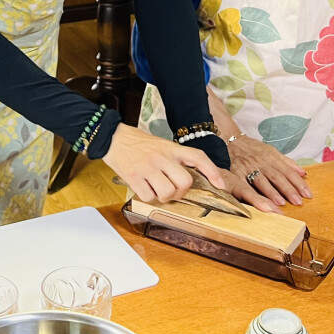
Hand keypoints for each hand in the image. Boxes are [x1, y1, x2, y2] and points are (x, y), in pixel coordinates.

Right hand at [102, 122, 228, 203]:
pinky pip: (148, 196)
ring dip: (163, 196)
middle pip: (185, 182)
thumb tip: (187, 180)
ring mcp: (148, 167)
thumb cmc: (138, 143)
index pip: (198, 157)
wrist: (112, 137)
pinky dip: (147, 196)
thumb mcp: (161, 145)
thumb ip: (175, 159)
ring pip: (167, 192)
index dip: (213, 172)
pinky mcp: (134, 176)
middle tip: (172, 189)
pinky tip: (143, 187)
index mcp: (171, 148)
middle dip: (180, 192)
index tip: (221, 185)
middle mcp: (162, 157)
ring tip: (156, 188)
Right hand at [223, 134, 311, 212]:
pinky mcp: (236, 172)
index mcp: (271, 156)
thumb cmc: (253, 148)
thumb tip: (304, 173)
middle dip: (288, 190)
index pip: (288, 171)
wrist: (230, 140)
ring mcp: (248, 167)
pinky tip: (259, 202)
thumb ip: (287, 162)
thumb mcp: (271, 150)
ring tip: (281, 203)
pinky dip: (252, 193)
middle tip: (298, 202)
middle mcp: (260, 161)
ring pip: (262, 180)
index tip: (308, 194)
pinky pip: (245, 184)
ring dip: (272, 192)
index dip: (298, 183)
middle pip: (277, 176)